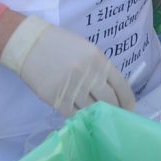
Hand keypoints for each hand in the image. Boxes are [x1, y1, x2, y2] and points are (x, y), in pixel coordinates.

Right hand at [0, 16, 134, 115]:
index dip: (127, 100)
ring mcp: (71, 87)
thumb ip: (101, 69)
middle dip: (114, 109)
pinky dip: (78, 115)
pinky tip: (80, 114)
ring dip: (95, 114)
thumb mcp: (88, 50)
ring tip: (97, 116)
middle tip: (115, 115)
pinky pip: (72, 114)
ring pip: (90, 109)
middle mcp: (88, 74)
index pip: (120, 85)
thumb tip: (113, 90)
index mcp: (99, 60)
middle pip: (108, 100)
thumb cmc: (61, 45)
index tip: (130, 108)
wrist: (30, 44)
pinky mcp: (55, 98)